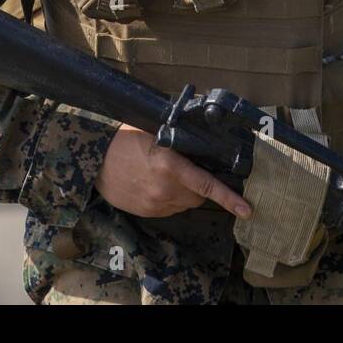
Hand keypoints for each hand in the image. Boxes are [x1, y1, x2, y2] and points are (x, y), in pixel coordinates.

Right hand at [94, 123, 252, 218]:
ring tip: (167, 175)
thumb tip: (205, 130)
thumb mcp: (154, 132)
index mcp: (169, 166)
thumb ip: (180, 138)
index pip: (206, 185)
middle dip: (200, 185)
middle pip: (199, 196)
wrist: (95, 162)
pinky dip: (171, 198)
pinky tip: (157, 184)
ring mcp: (155, 204)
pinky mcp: (148, 213)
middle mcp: (165, 189)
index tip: (247, 209)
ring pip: (186, 203)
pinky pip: (170, 209)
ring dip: (185, 192)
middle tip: (187, 168)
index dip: (229, 198)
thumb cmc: (124, 141)